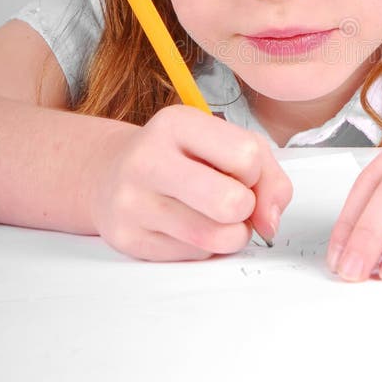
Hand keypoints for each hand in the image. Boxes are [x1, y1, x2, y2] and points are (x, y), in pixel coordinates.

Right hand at [86, 105, 291, 260]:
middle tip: (233, 201)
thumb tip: (270, 222)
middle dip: (245, 209)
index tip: (239, 172)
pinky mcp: (128, 239)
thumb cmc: (181, 157)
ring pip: (216, 238)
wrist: (111, 173)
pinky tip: (189, 227)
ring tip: (217, 218)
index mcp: (176, 124)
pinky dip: (205, 248)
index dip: (255, 173)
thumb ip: (267, 174)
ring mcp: (133, 201)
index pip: (246, 156)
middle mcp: (148, 159)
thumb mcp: (225, 143)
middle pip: (230, 202)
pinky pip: (194, 257)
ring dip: (231, 234)